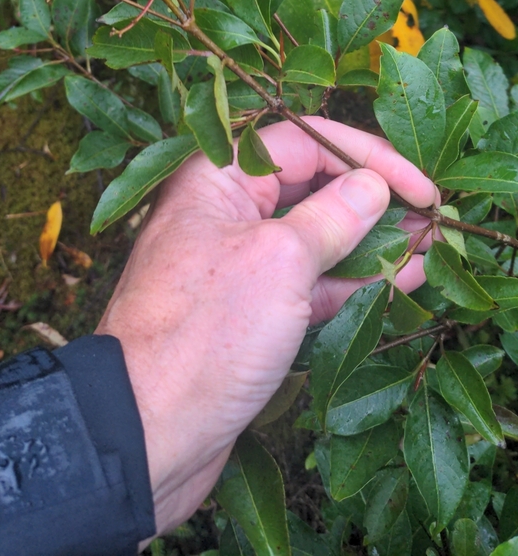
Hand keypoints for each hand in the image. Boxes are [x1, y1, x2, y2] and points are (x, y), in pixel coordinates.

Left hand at [96, 117, 437, 538]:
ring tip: (426, 242)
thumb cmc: (204, 332)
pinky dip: (351, 280)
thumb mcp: (279, 260)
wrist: (146, 433)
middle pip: (310, 186)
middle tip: (428, 213)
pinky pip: (308, 283)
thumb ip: (333, 218)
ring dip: (370, 239)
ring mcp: (238, 265)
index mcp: (217, 178)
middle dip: (370, 197)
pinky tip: (398, 276)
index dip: (367, 157)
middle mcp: (225, 212)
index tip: (419, 185)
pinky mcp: (249, 313)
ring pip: (314, 238)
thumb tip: (371, 186)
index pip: (304, 142)